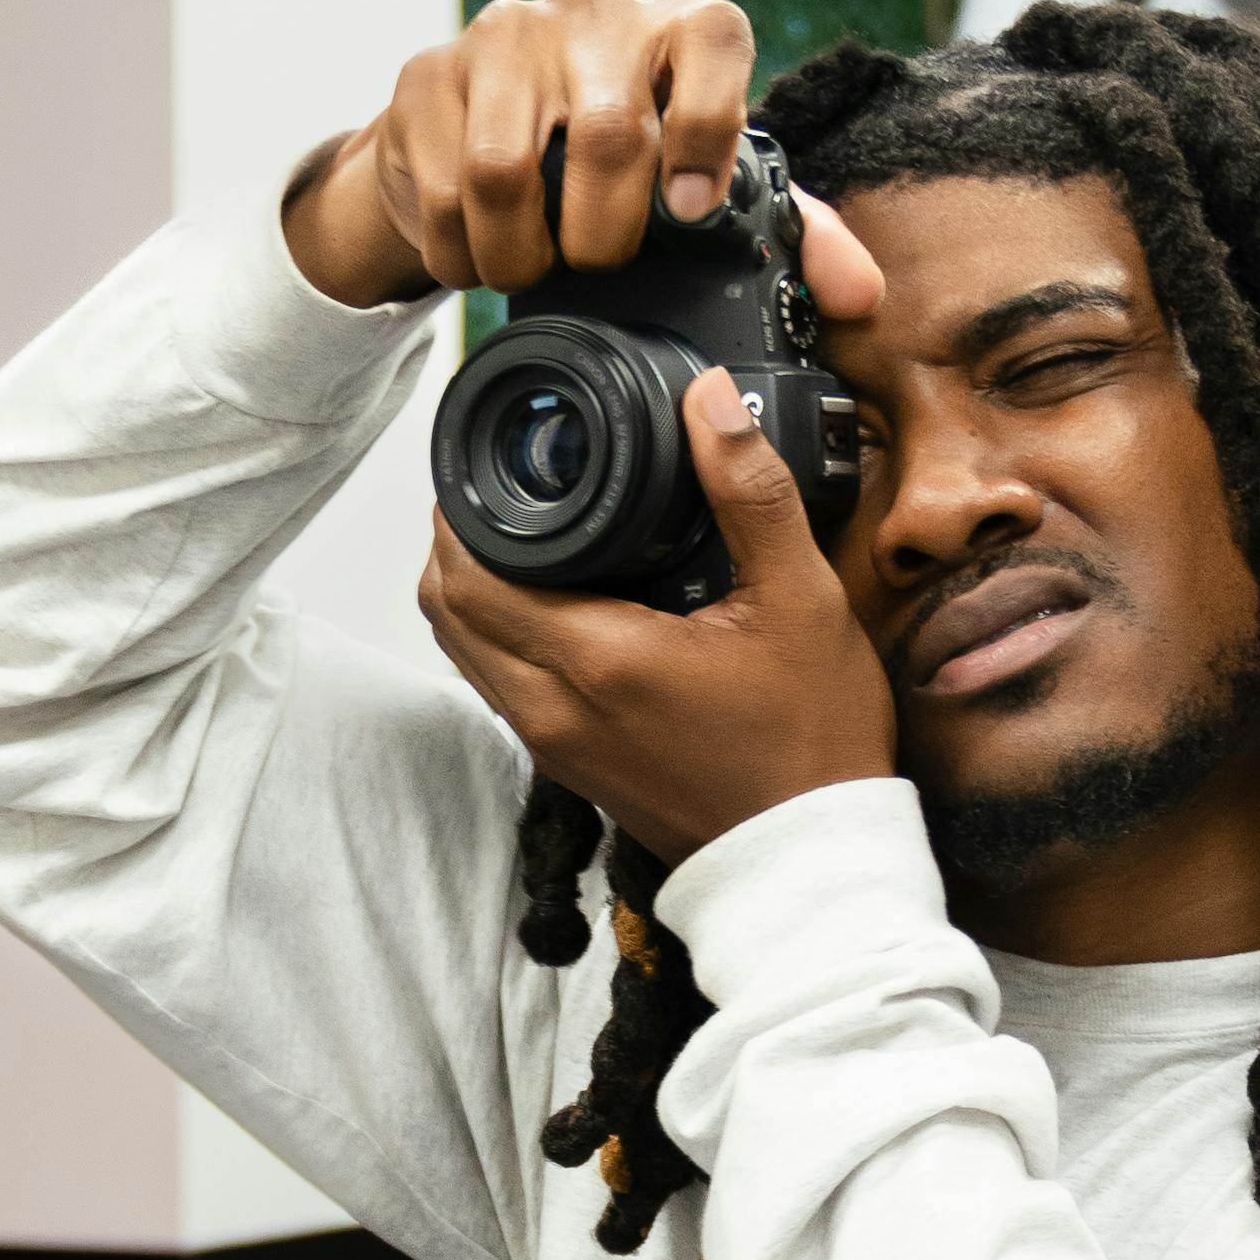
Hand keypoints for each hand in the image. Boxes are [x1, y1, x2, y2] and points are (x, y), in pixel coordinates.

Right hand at [285, 0, 754, 306]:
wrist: (473, 130)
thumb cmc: (592, 152)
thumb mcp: (666, 156)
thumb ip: (707, 182)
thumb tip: (735, 237)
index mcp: (672, 24)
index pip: (714, 40)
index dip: (708, 130)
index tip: (691, 209)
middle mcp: (593, 11)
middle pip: (608, 134)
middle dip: (602, 235)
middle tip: (594, 265)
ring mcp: (504, 33)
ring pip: (504, 172)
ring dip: (518, 254)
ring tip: (524, 268)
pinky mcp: (428, 72)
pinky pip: (443, 194)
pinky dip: (460, 252)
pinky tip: (473, 251)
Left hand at [419, 342, 898, 850]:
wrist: (810, 860)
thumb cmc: (812, 741)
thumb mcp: (800, 599)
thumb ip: (749, 491)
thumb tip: (706, 399)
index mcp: (596, 659)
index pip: (468, 575)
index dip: (458, 511)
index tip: (480, 465)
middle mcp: (553, 708)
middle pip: (447, 613)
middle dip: (455, 544)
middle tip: (496, 490)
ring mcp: (555, 745)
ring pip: (466, 653)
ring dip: (470, 593)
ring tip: (517, 536)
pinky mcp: (570, 767)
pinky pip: (501, 687)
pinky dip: (499, 637)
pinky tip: (551, 602)